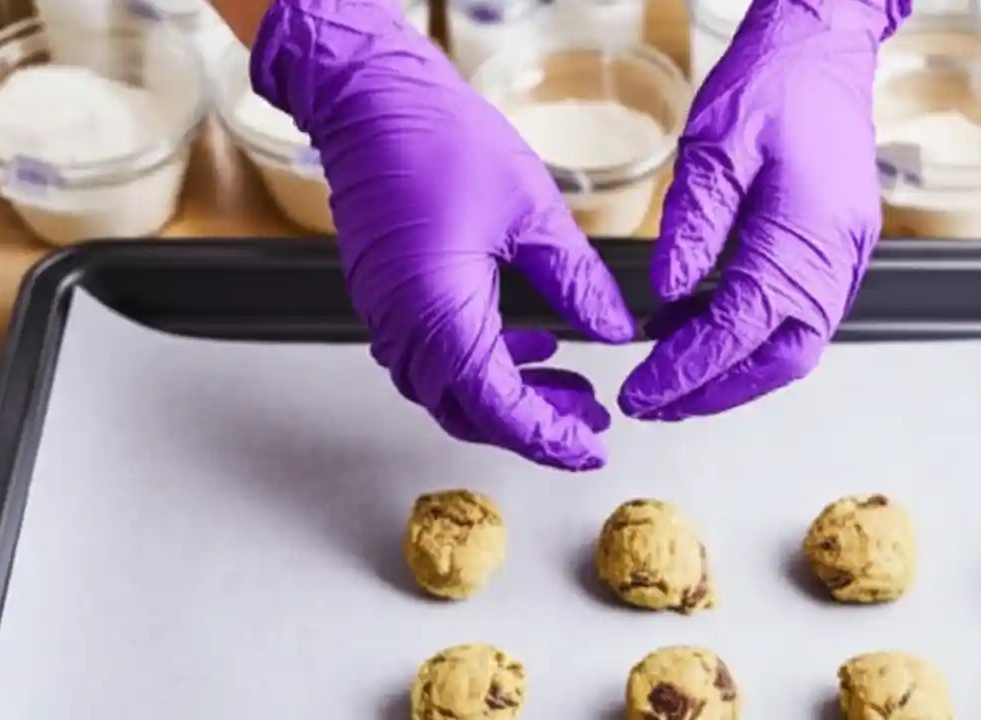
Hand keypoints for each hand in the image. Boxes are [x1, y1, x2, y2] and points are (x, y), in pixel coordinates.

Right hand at [250, 0, 634, 469]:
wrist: (366, 100)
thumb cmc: (439, 139)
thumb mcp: (533, 211)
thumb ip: (578, 281)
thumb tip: (614, 327)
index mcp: (441, 314)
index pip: (500, 408)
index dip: (550, 436)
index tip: (593, 446)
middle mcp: (405, 330)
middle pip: (471, 413)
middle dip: (534, 426)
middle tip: (591, 420)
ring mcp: (387, 318)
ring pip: (449, 391)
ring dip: (508, 398)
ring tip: (572, 385)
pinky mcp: (386, 299)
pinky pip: (432, 357)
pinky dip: (481, 366)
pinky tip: (530, 342)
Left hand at [617, 0, 908, 420]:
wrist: (823, 45)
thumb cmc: (774, 81)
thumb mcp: (717, 145)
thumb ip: (693, 225)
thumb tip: (667, 292)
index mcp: (805, 232)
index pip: (740, 326)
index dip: (689, 367)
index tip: (643, 390)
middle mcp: (836, 257)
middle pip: (780, 358)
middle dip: (716, 390)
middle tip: (656, 401)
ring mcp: (846, 256)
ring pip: (796, 345)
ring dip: (735, 369)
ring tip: (673, 373)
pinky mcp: (841, 249)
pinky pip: (803, 314)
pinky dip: (755, 336)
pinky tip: (705, 326)